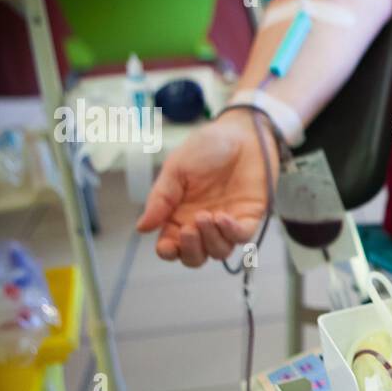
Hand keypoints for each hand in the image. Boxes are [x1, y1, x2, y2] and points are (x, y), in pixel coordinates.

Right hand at [136, 110, 279, 266]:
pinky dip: (231, 232)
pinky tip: (223, 217)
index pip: (172, 246)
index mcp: (179, 214)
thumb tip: (142, 227)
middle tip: (189, 229)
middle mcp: (203, 224)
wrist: (241, 132)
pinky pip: (241, 237)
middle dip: (190, 251)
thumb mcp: (176, 169)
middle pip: (195, 257)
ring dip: (211, 240)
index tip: (167, 244)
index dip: (168, 252)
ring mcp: (227, 222)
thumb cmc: (207, 147)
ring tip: (207, 215)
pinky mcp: (249, 216)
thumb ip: (160, 199)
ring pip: (218, 252)